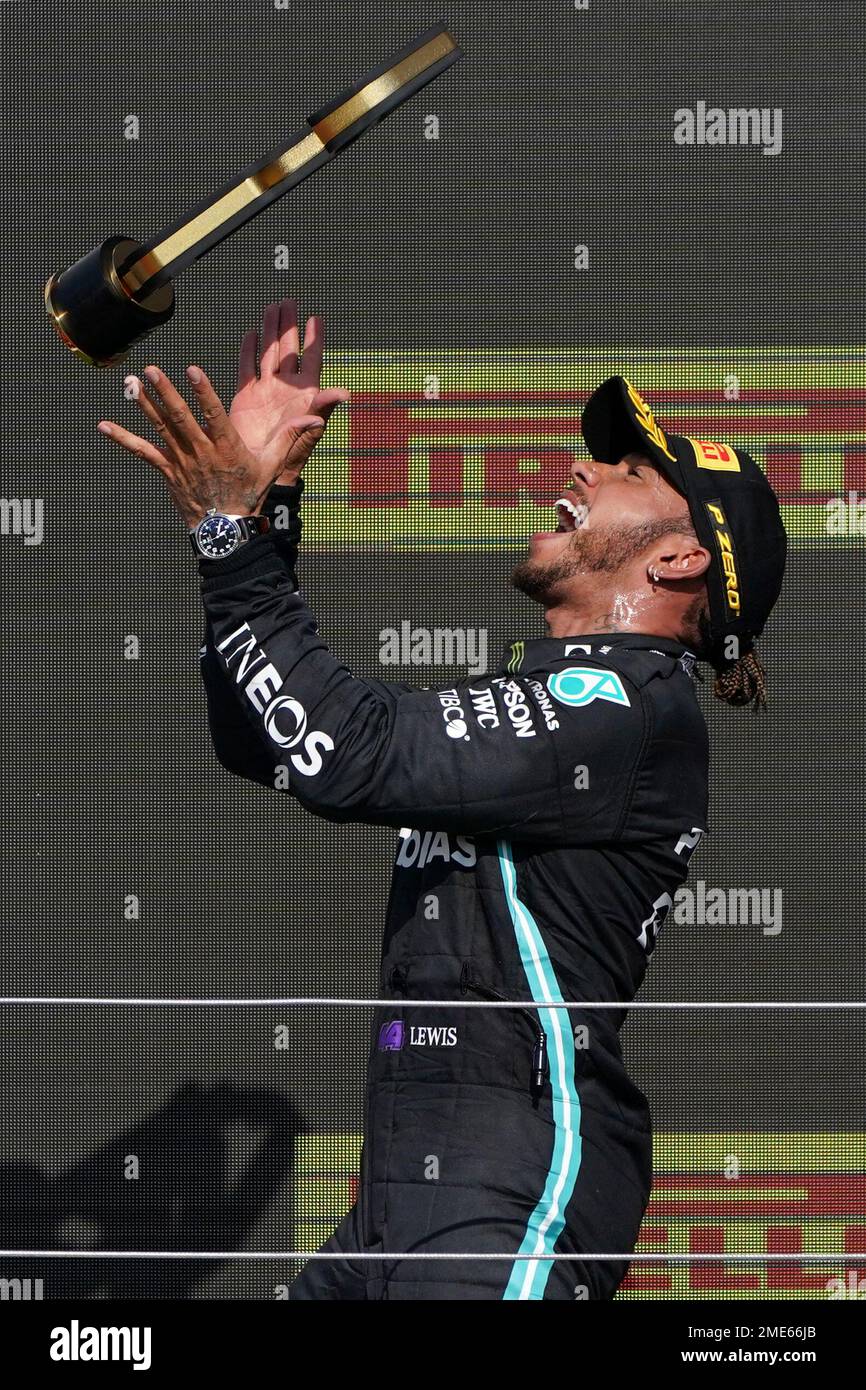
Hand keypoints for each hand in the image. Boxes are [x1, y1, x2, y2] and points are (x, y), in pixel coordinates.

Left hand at [96, 363, 325, 526]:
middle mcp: (201, 453)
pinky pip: (142, 453)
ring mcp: (181, 462)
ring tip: (131, 382)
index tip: (193, 371)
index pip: (213, 416)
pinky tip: (104, 425)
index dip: (203, 393)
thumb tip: (316, 418)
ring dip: (145, 405)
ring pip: (160, 429)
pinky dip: (123, 439)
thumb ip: (290, 437)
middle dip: (166, 393)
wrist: (225, 530)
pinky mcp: (167, 471)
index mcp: (227, 448)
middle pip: (181, 419)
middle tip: (153, 370)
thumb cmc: (250, 494)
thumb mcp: (273, 466)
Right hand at [230, 298, 349, 485]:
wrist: (263, 467)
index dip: (315, 338)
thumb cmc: (292, 454)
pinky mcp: (248, 395)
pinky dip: (249, 350)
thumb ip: (325, 407)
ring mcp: (267, 390)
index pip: (312, 358)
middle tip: (289, 302)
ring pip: (268, 352)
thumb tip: (345, 392)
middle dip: (289, 325)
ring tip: (271, 308)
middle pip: (288, 348)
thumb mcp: (311, 429)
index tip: (317, 318)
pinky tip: (252, 334)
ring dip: (270, 330)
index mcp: (305, 392)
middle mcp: (286, 387)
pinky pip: (248, 367)